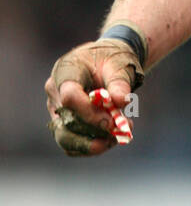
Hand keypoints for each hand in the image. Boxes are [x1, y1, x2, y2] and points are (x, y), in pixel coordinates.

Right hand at [44, 39, 142, 156]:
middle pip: (65, 123)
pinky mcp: (62, 123)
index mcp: (65, 71)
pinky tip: (111, 139)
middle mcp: (55, 92)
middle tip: (119, 133)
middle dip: (94, 133)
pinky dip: (91, 146)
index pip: (69, 96)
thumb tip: (121, 102)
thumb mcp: (120, 65)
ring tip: (119, 136)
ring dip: (93, 143)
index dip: (90, 113)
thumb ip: (120, 83)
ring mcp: (56, 109)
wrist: (108, 62)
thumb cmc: (112, 60)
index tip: (112, 121)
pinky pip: (71, 143)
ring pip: (66, 138)